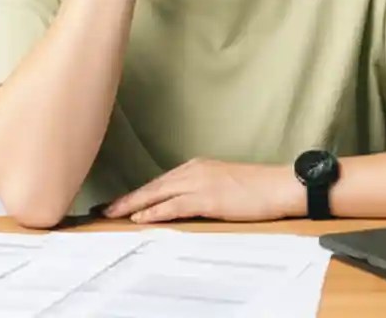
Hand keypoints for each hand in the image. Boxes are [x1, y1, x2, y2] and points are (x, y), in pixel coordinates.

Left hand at [102, 158, 304, 223]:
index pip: (160, 182)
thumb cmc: (258, 189)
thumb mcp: (224, 186)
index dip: (138, 194)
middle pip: (152, 186)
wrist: (280, 185)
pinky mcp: (208, 197)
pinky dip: (155, 211)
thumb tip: (186, 205)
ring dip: (133, 205)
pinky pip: (175, 205)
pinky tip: (140, 218)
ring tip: (113, 214)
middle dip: (127, 199)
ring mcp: (200, 182)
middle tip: (104, 209)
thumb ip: (202, 191)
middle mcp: (194, 171)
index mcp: (197, 167)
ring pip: (158, 194)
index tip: (119, 203)